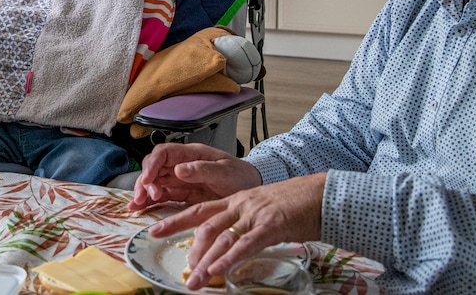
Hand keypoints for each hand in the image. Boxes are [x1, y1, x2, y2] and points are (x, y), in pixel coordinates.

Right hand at [128, 143, 262, 210]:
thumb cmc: (241, 176)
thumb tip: (179, 169)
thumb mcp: (225, 172)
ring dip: (144, 192)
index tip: (148, 180)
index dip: (152, 165)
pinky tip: (139, 208)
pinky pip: (162, 195)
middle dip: (145, 181)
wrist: (251, 190)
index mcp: (192, 154)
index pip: (164, 153)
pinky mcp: (182, 194)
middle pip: (154, 168)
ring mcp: (180, 180)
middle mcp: (182, 165)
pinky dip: (149, 201)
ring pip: (154, 182)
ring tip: (138, 205)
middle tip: (145, 197)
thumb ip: (202, 170)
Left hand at [160, 173, 327, 290]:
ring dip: (207, 262)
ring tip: (196, 281)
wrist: (320, 194)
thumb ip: (244, 225)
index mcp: (237, 200)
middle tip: (184, 272)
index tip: (155, 230)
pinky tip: (218, 271)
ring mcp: (254, 214)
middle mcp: (241, 205)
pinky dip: (230, 259)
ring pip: (222, 237)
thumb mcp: (262, 209)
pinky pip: (246, 244)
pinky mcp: (271, 225)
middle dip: (191, 250)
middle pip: (206, 225)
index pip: (199, 210)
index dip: (175, 220)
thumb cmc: (295, 205)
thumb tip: (230, 246)